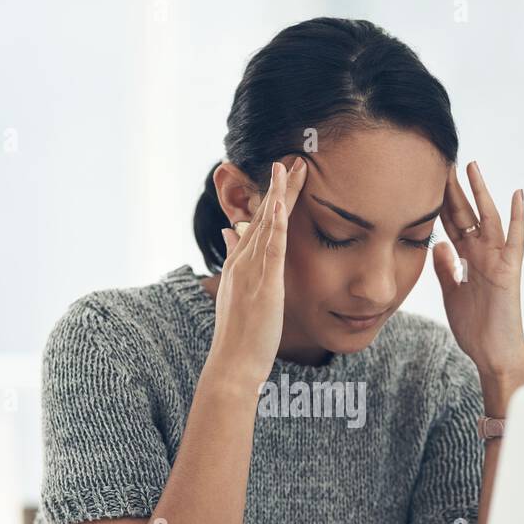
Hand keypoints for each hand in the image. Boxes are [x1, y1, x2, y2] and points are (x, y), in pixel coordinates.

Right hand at [205, 157, 308, 388]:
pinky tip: (280, 204)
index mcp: (239, 266)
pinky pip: (270, 250)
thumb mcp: (238, 294)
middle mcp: (242, 263)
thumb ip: (235, 261)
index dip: (270, 198)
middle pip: (263, 217)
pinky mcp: (263, 285)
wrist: (232, 364)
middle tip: (292, 159)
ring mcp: (251, 273)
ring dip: (279, 195)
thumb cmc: (239, 337)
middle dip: (278, 187)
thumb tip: (231, 233)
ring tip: (291, 167)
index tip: (282, 175)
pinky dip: (274, 225)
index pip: (257, 224)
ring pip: (267, 226)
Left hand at [432, 161, 523, 382]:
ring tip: (472, 167)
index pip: (451, 224)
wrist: (492, 354)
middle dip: (453, 190)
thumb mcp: (452, 293)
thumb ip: (445, 268)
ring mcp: (497, 260)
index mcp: (467, 259)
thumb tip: (438, 244)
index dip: (439, 202)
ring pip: (487, 219)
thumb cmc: (475, 328)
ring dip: (480, 193)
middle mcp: (482, 254)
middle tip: (442, 162)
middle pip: (465, 215)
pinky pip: (515, 240)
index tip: (426, 179)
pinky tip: (517, 194)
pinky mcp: (509, 271)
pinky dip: (518, 218)